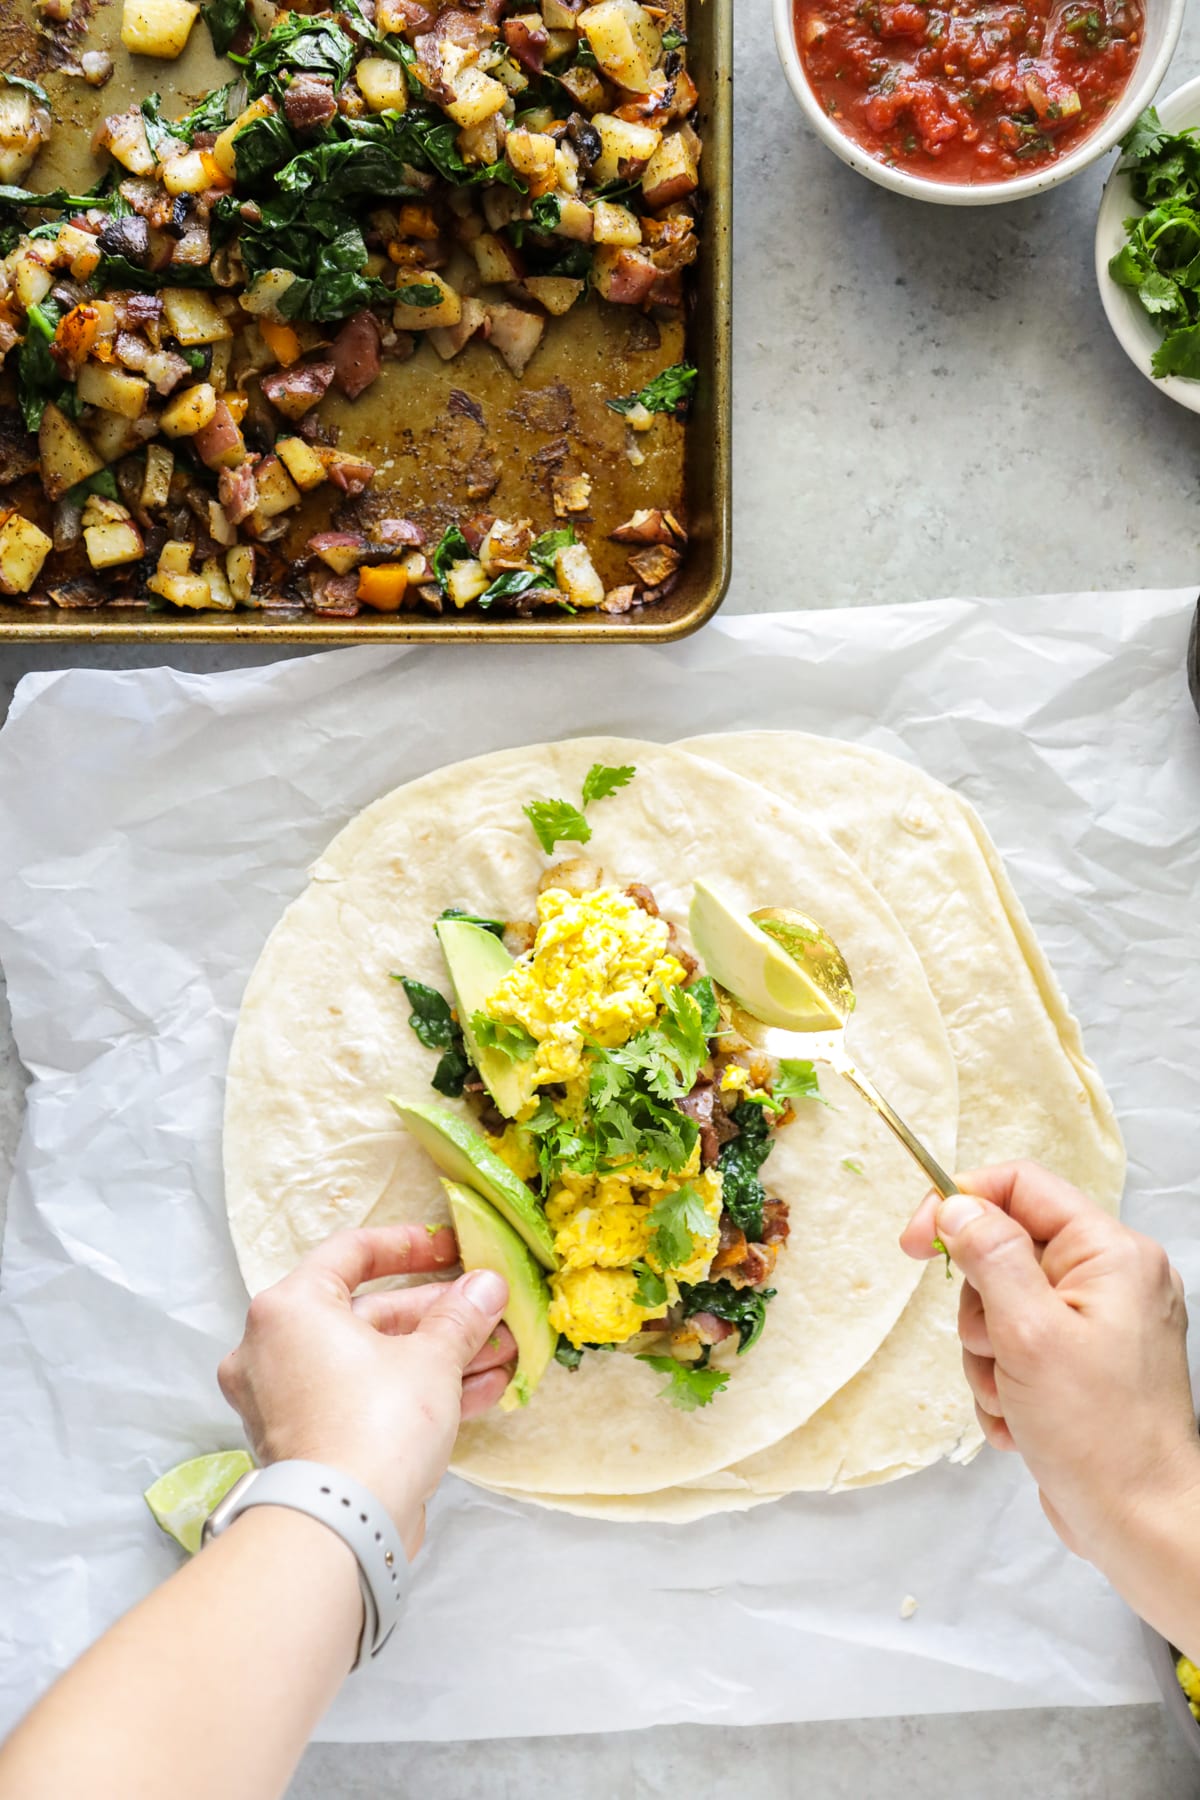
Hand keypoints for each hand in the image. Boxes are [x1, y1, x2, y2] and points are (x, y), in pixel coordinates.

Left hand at [218, 1226, 512, 1556]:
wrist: (343, 1528)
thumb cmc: (377, 1424)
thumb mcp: (431, 1360)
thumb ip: (460, 1316)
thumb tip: (487, 1286)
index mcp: (290, 1308)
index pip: (351, 1253)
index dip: (411, 1246)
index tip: (454, 1249)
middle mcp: (274, 1348)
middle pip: (369, 1314)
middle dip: (441, 1317)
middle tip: (492, 1314)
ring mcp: (286, 1400)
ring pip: (373, 1362)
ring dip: (440, 1357)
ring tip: (502, 1356)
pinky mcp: (307, 1442)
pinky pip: (364, 1399)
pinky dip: (414, 1392)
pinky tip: (480, 1392)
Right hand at [901, 1162, 1199, 1571]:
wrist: (1140, 1526)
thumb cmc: (1099, 1433)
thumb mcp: (1030, 1333)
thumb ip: (991, 1257)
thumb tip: (956, 1206)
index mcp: (1111, 1253)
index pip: (1020, 1185)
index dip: (959, 1203)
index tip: (914, 1244)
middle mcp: (1111, 1279)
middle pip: (1004, 1250)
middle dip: (980, 1307)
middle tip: (996, 1351)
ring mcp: (1098, 1324)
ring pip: (1001, 1307)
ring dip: (988, 1357)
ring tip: (1014, 1397)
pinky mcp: (1083, 1364)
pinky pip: (1016, 1349)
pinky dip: (1004, 1384)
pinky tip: (1022, 1419)